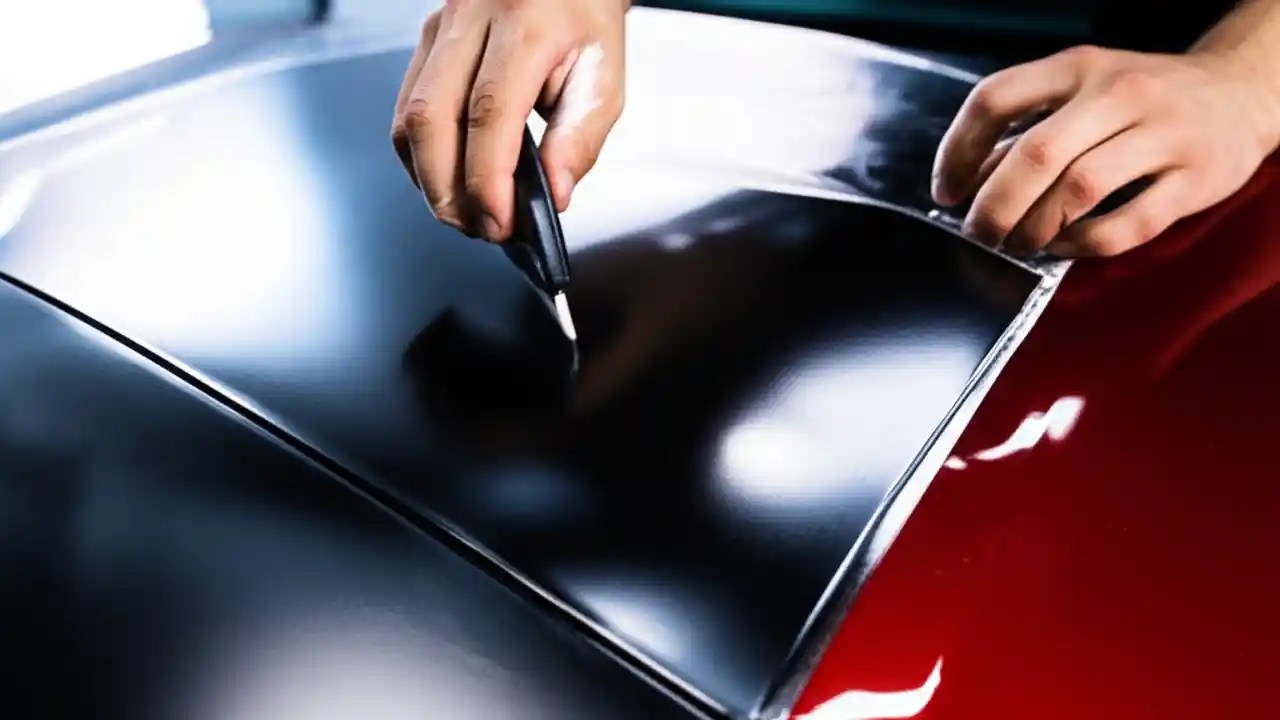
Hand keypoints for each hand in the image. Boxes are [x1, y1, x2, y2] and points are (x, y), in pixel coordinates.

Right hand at [391, 0, 627, 240]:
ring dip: (431, 180)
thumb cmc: (586, 20)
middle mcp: (470, 17)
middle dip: (448, 191)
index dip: (487, 180)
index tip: (500, 223)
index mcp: (525, 23)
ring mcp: (440, 27)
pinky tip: (451, 180)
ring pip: (409, 118)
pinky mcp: (426, 41)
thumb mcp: (605, 78)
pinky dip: (424, 158)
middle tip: (480, 229)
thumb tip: (552, 196)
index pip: (489, 113)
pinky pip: (407, 110)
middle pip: (431, 119)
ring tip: (467, 212)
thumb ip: (580, 140)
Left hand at [932, 45, 1279, 256]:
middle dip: (994, 206)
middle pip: (1035, 154)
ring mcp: (1162, 134)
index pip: (995, 98)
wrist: (1241, 93)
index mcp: (1078, 67)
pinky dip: (1083, 244)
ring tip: (1021, 243)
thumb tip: (967, 183)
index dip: (958, 152)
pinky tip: (1065, 246)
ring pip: (1078, 189)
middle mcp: (1119, 93)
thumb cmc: (1142, 101)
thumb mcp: (1080, 94)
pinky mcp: (1195, 179)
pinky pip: (1126, 224)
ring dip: (1035, 228)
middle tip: (979, 234)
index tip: (947, 192)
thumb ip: (1024, 131)